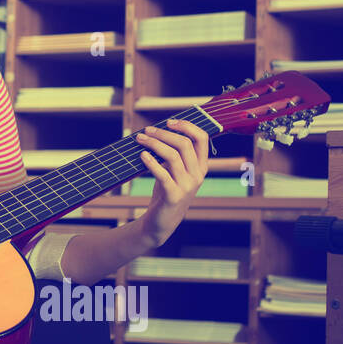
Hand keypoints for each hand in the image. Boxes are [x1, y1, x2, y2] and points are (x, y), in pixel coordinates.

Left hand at [134, 118, 210, 249]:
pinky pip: (163, 175)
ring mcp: (187, 186)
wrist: (161, 222)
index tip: (169, 121)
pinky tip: (142, 155)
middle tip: (147, 130)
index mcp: (201, 166)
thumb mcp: (174, 171)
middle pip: (184, 144)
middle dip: (164, 134)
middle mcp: (197, 175)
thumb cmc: (166, 191)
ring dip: (154, 144)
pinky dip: (151, 162)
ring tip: (140, 139)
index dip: (187, 126)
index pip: (202, 138)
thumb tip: (158, 130)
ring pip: (173, 156)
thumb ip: (173, 153)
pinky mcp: (174, 196)